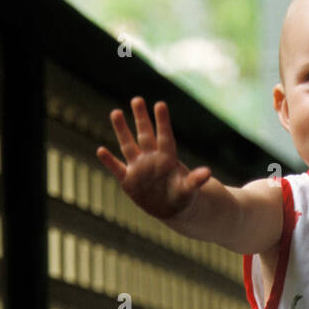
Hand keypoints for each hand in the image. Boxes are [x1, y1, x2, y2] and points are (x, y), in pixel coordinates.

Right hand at [96, 97, 211, 218]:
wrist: (171, 209)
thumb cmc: (183, 196)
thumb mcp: (189, 190)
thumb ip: (195, 181)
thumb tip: (208, 173)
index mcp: (167, 158)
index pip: (164, 137)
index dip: (162, 122)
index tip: (160, 104)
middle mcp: (151, 158)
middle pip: (145, 135)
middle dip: (141, 118)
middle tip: (137, 99)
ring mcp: (138, 168)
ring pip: (128, 145)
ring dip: (122, 130)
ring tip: (116, 112)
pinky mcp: (128, 180)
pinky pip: (117, 168)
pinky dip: (109, 161)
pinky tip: (101, 150)